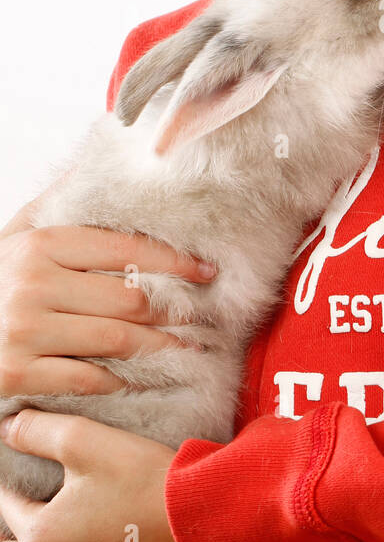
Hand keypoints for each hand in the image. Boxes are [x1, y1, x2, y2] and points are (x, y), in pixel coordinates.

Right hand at [0, 218, 216, 398]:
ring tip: (186, 349)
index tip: (207, 271)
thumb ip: (56, 207)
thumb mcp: (16, 238)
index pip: (126, 249)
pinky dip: (117, 379)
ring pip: (118, 340)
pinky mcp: (17, 374)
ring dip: (160, 348)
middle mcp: (32, 284)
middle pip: (130, 298)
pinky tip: (133, 376)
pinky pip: (89, 378)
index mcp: (40, 245)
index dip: (175, 261)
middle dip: (174, 310)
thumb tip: (102, 162)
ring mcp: (23, 331)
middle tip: (204, 318)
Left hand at [0, 409, 196, 541]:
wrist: (202, 516)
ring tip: (49, 520)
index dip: (10, 482)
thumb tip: (7, 428)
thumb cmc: (145, 479)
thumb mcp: (85, 440)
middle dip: (7, 530)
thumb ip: (37, 432)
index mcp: (39, 539)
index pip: (5, 506)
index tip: (22, 464)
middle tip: (23, 501)